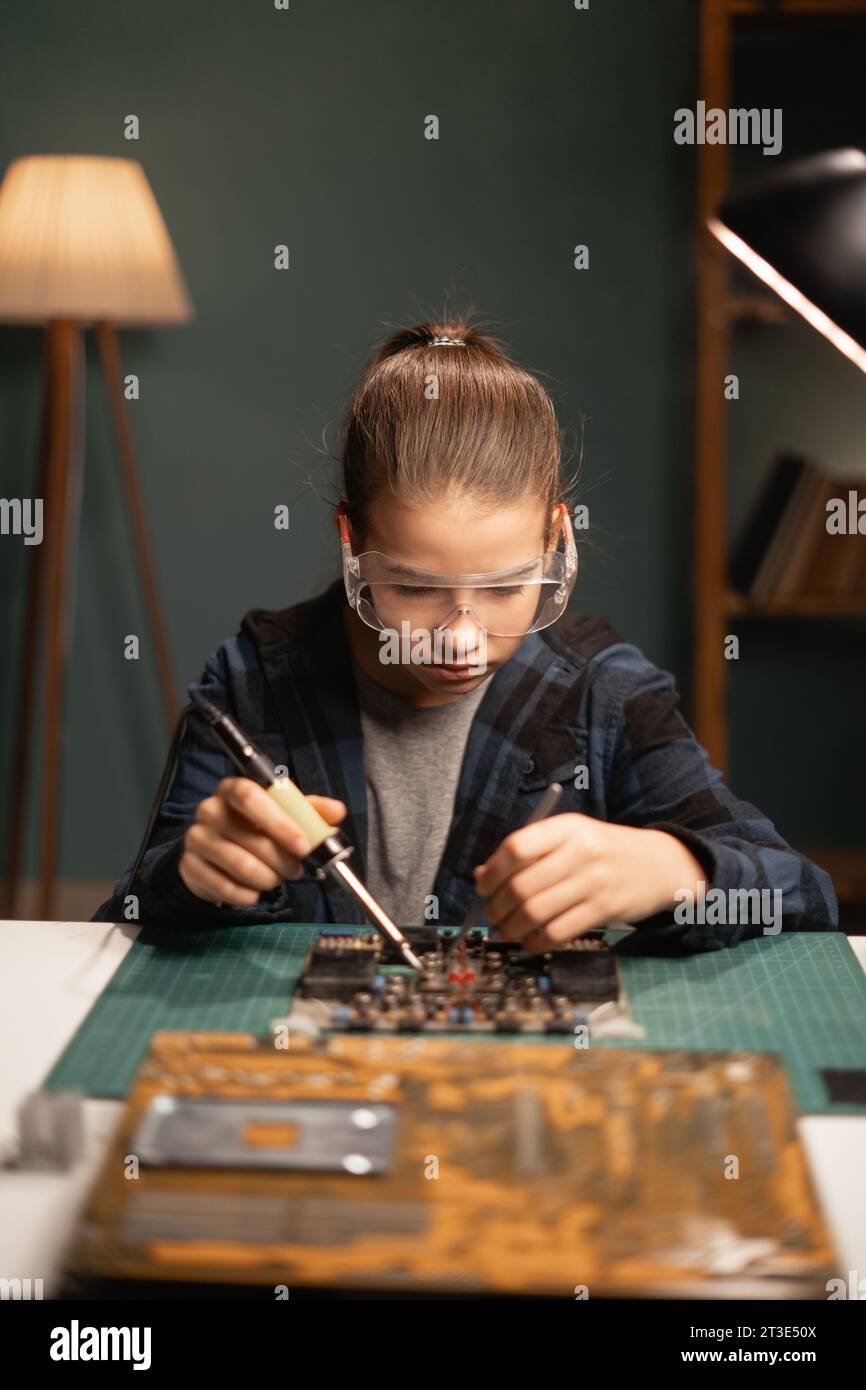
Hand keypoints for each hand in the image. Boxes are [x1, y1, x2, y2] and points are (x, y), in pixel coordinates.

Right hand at [179, 777, 346, 905]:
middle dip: (282, 860)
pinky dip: (248, 895)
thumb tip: (337, 811)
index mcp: (233, 789)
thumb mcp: (283, 814)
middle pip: (250, 837)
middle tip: (296, 870)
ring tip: (275, 878)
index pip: (251, 796)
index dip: (280, 823)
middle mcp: (210, 809)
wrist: (215, 853)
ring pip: (240, 866)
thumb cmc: (254, 828)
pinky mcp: (189, 866)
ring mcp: (196, 838)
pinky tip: (254, 890)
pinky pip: (226, 887)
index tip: (303, 846)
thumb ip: (310, 811)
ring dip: (268, 878)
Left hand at [473, 813, 703, 951]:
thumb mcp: (571, 838)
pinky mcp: (605, 910)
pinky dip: (536, 942)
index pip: (517, 847)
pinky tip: (529, 942)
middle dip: (497, 905)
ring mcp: (595, 882)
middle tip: (492, 914)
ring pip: (536, 912)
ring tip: (505, 930)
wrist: (660, 863)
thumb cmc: (604, 850)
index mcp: (567, 828)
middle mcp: (581, 852)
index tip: (482, 885)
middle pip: (522, 885)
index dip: (492, 871)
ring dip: (512, 927)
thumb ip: (530, 853)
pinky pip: (559, 932)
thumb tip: (482, 877)